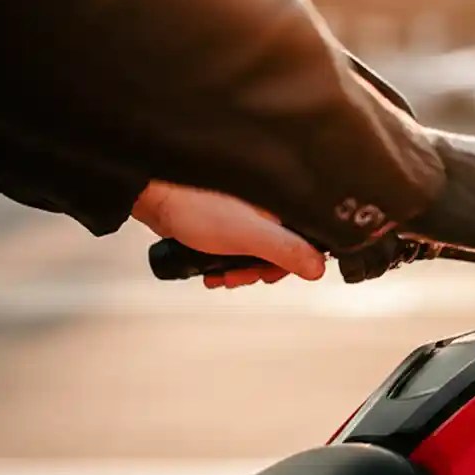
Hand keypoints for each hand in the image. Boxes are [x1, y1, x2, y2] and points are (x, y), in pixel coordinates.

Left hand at [132, 181, 326, 288]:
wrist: (154, 198)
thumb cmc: (196, 208)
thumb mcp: (250, 235)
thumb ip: (287, 250)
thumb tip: (319, 268)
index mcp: (280, 205)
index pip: (307, 238)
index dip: (293, 262)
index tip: (272, 273)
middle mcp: (268, 208)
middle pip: (283, 249)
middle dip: (261, 270)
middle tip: (241, 276)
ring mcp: (247, 214)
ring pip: (259, 252)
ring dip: (241, 271)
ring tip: (221, 276)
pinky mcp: (227, 221)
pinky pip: (238, 249)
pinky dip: (228, 264)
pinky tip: (213, 270)